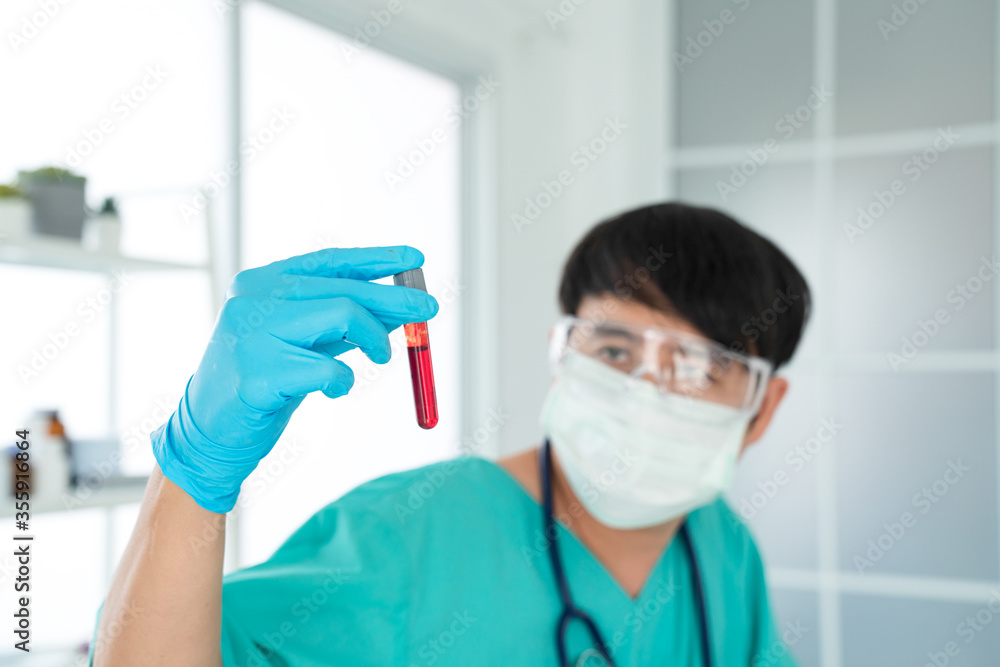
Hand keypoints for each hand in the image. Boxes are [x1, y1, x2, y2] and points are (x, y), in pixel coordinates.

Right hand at [151, 245, 437, 512]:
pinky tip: (333, 389)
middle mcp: (254, 298)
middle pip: (343, 289)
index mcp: (262, 282)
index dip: (375, 258)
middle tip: (428, 310)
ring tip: (380, 358)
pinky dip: (343, 381)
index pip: (329, 261)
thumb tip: (400, 307)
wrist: (211, 431)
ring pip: (342, 316)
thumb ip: (343, 322)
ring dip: (375, 340)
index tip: (415, 259)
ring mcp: (252, 333)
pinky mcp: (257, 374)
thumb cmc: (263, 381)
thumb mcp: (304, 341)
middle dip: (394, 300)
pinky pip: (328, 369)